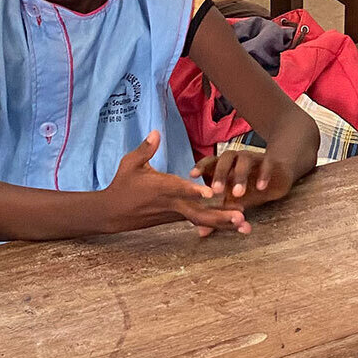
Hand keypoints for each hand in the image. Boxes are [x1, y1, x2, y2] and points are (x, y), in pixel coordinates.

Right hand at [101, 131, 245, 235]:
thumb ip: (146, 149)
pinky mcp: (175, 218)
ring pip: (201, 220)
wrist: (112, 213)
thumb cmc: (122, 185)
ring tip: (245, 225)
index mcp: (159, 188)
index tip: (210, 193)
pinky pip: (198, 221)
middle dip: (220, 215)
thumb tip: (156, 132)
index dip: (193, 191)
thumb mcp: (130, 164)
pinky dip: (215, 224)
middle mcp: (170, 203)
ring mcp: (174, 213)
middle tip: (241, 217)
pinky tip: (234, 225)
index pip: (178, 189)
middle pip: (197, 213)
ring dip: (223, 223)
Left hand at [193, 151, 296, 235]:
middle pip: (226, 158)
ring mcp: (254, 158)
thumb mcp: (234, 202)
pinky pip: (266, 164)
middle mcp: (237, 158)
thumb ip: (218, 214)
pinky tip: (261, 187)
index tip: (192, 176)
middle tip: (216, 191)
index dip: (201, 166)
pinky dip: (263, 175)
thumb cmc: (251, 187)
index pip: (210, 161)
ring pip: (244, 160)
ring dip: (240, 175)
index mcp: (225, 165)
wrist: (279, 176)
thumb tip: (202, 232)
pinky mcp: (270, 161)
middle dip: (220, 174)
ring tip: (238, 194)